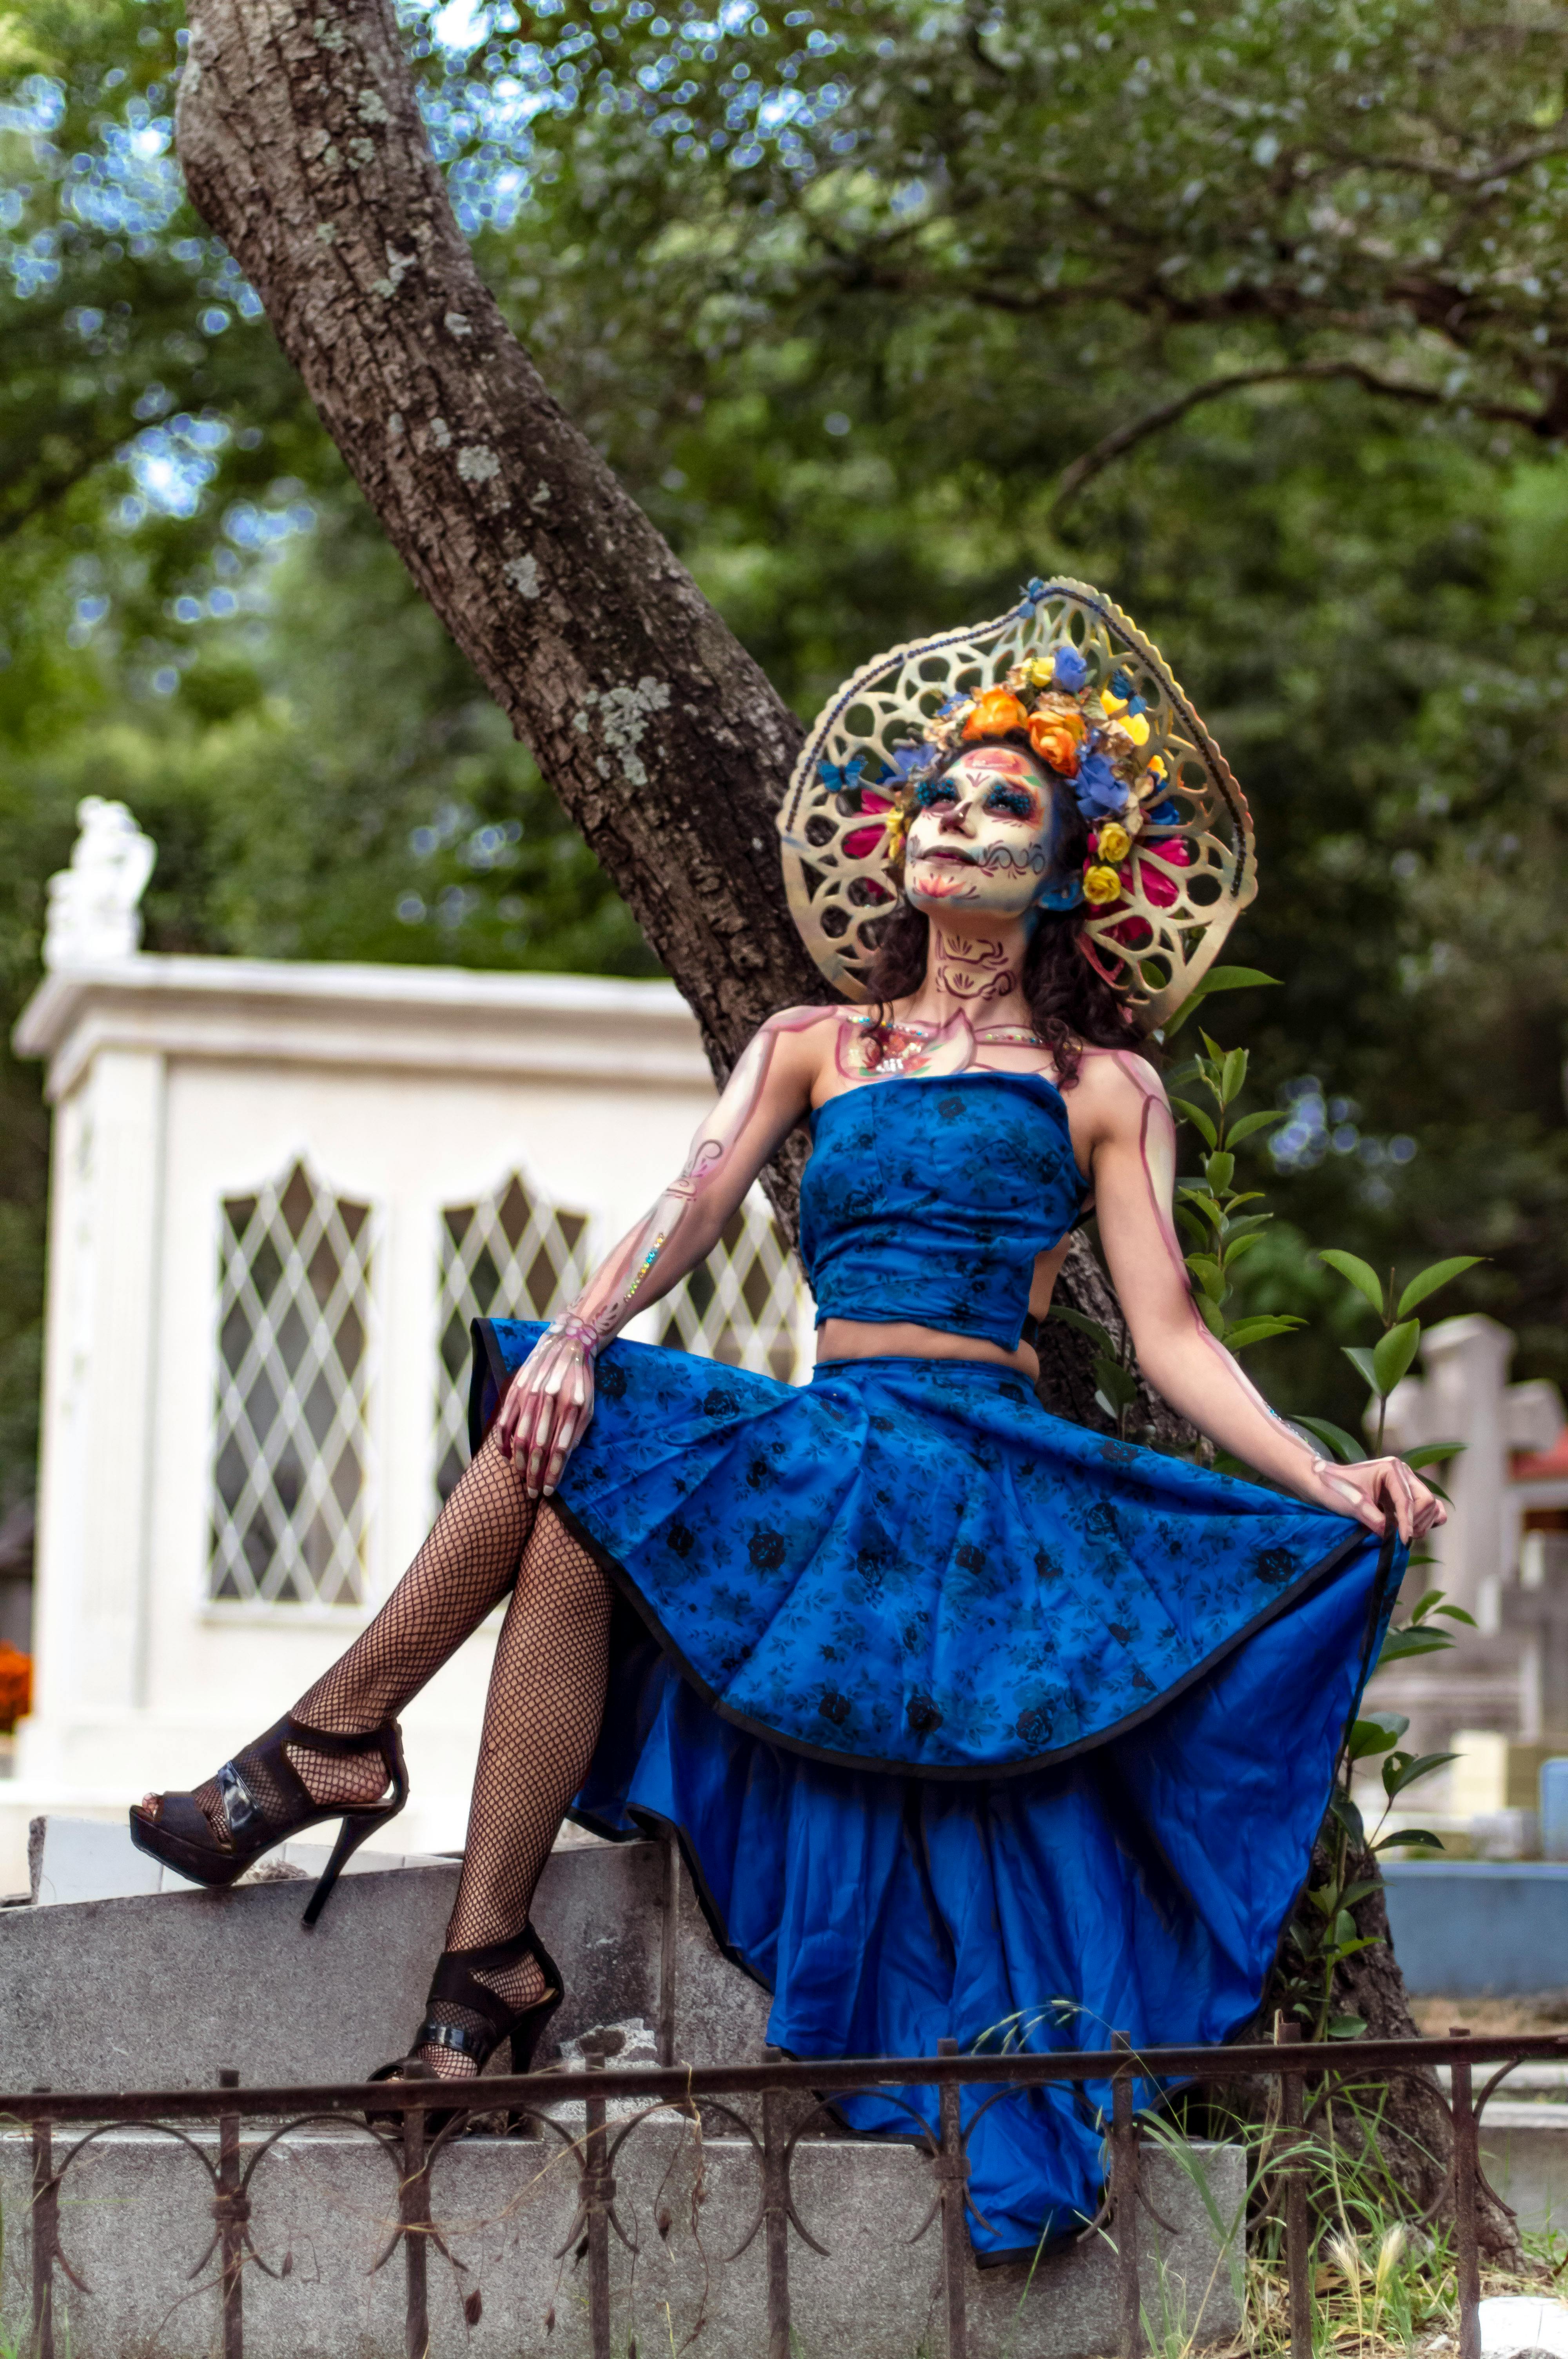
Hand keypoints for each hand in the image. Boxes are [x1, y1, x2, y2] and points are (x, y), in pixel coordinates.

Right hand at [495, 1320, 597, 1498]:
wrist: (569, 1342)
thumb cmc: (582, 1380)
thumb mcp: (589, 1406)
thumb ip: (577, 1432)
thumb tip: (563, 1457)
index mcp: (572, 1407)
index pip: (559, 1450)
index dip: (552, 1473)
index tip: (548, 1491)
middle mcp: (550, 1402)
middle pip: (539, 1448)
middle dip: (534, 1475)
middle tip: (532, 1493)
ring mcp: (531, 1395)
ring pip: (520, 1437)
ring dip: (519, 1463)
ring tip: (521, 1479)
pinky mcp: (516, 1389)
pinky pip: (505, 1421)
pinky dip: (504, 1441)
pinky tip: (507, 1456)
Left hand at [1309, 1454, 1446, 1543]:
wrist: (1323, 1484)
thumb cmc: (1335, 1489)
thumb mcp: (1353, 1505)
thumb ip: (1374, 1520)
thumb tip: (1393, 1537)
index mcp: (1392, 1468)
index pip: (1408, 1500)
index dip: (1407, 1523)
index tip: (1402, 1541)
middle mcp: (1404, 1474)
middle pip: (1426, 1502)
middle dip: (1415, 1523)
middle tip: (1399, 1538)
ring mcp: (1408, 1485)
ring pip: (1431, 1507)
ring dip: (1421, 1525)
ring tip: (1401, 1536)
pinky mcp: (1407, 1497)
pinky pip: (1430, 1510)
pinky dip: (1425, 1522)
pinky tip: (1409, 1531)